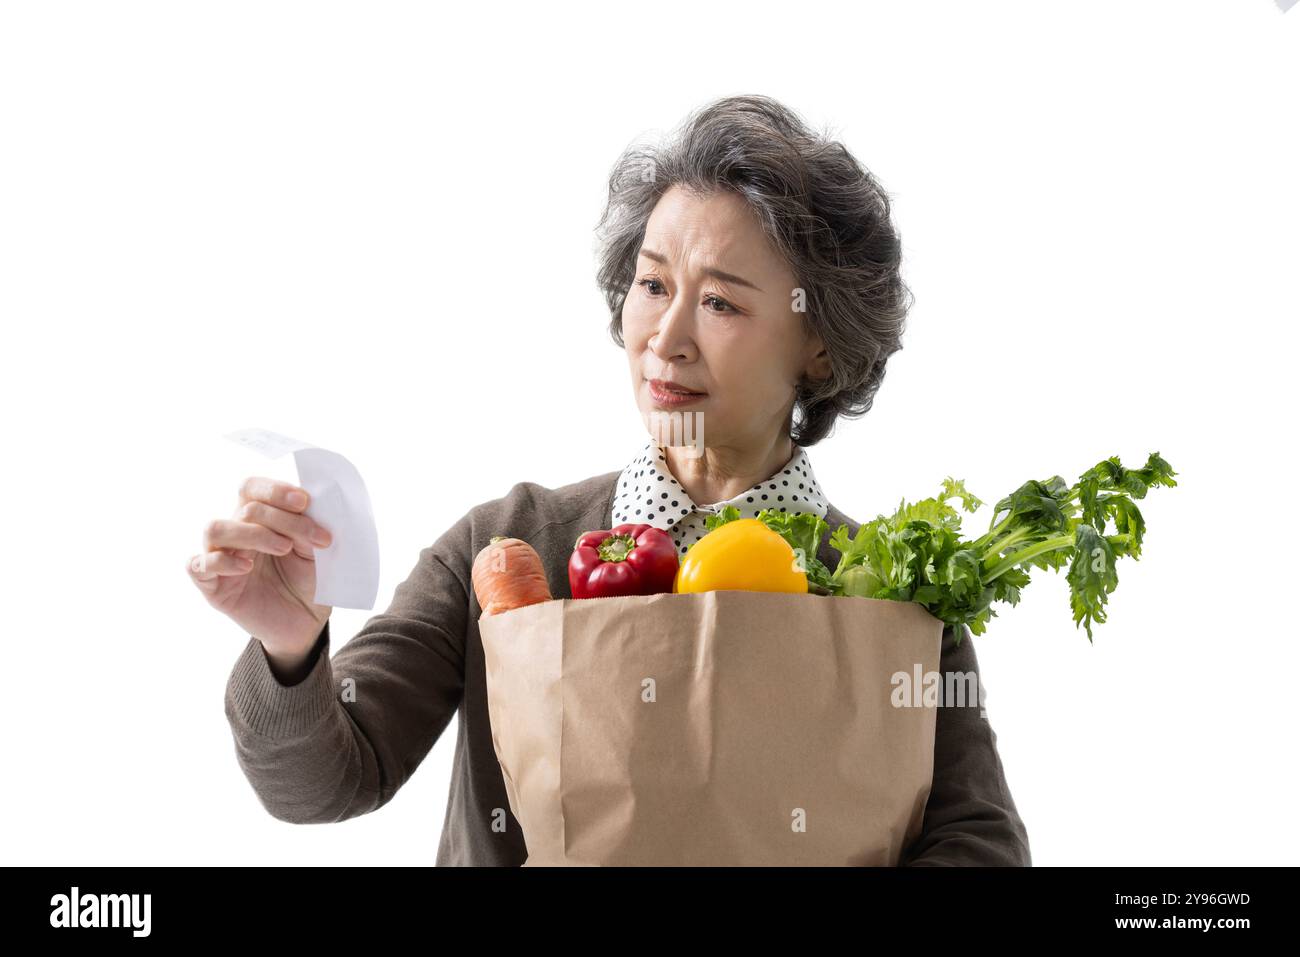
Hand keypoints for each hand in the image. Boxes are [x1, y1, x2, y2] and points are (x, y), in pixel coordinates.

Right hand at [188, 476, 332, 662]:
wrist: (305, 624)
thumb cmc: (307, 582)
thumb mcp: (314, 552)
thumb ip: (306, 528)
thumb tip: (306, 505)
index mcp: (259, 519)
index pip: (252, 489)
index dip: (275, 490)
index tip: (304, 501)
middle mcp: (236, 534)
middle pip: (244, 508)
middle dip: (283, 518)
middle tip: (314, 537)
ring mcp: (220, 558)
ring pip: (215, 529)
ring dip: (253, 534)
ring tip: (284, 548)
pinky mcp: (211, 586)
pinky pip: (199, 565)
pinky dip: (223, 561)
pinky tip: (247, 567)